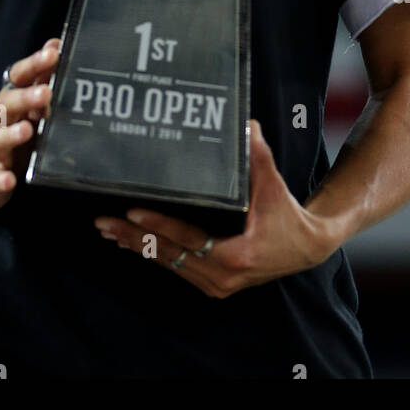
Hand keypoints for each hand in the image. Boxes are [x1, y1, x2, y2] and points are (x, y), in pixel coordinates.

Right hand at [0, 38, 60, 209]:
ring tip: (28, 130)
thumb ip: (41, 81)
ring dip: (12, 134)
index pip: (18, 77)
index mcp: (7, 101)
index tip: (53, 53)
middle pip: (6, 104)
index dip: (34, 64)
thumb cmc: (10, 135)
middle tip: (46, 92)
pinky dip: (0, 178)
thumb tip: (56, 46)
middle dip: (25, 97)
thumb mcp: (27, 109)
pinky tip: (9, 180)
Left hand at [93, 119, 336, 297]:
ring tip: (109, 231)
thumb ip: (259, 156)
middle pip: (170, 254)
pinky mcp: (212, 283)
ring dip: (139, 246)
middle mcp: (222, 277)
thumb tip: (246, 125)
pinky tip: (131, 242)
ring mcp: (216, 284)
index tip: (133, 210)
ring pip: (169, 263)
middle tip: (104, 222)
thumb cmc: (287, 216)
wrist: (305, 247)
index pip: (188, 237)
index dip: (159, 224)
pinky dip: (154, 253)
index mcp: (236, 256)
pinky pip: (176, 267)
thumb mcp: (274, 186)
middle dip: (135, 237)